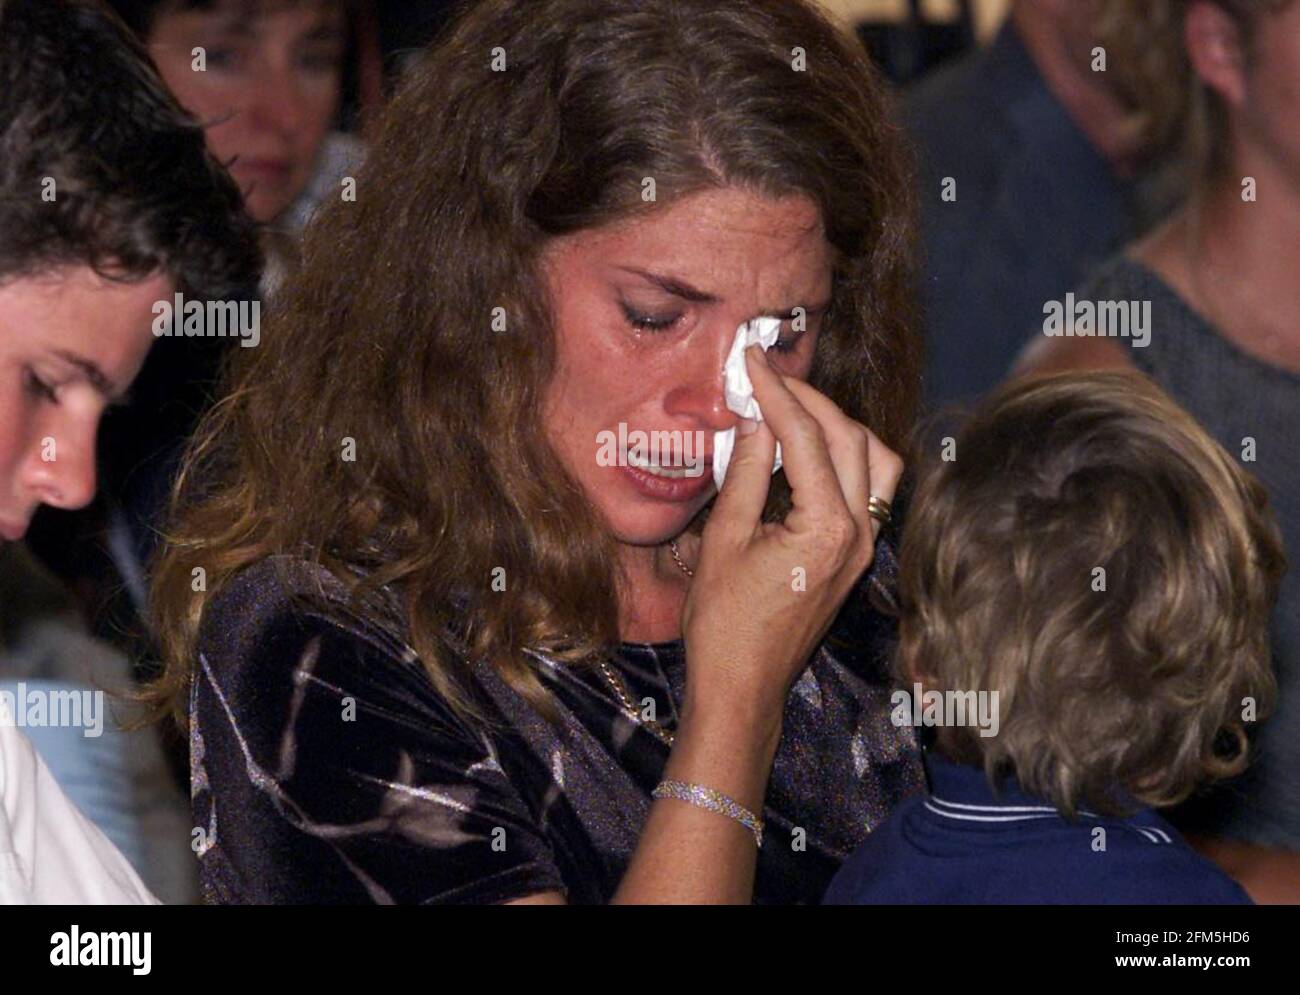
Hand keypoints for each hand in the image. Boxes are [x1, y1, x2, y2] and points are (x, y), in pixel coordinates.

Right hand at [680, 345, 902, 719]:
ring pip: (875, 460)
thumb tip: (756, 418)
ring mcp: (864, 547)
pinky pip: (870, 489)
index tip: (751, 362)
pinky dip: (846, 457)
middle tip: (767, 376)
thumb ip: (746, 473)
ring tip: (792, 408)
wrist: (743, 685)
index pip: (808, 439)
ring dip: (839, 426)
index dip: (777, 393)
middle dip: (809, 400)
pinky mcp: (857, 556)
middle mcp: (859, 535)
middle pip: (850, 439)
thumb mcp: (724, 539)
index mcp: (827, 530)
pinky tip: (808, 449)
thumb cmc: (724, 623)